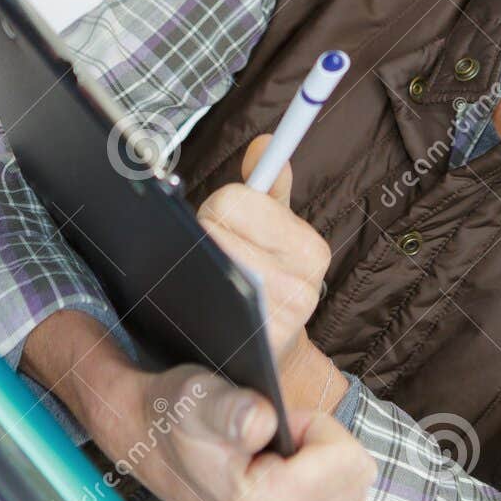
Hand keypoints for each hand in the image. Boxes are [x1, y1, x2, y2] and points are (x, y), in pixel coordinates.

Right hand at [102, 362, 374, 500]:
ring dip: (321, 462)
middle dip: (320, 444)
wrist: (157, 447)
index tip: (271, 426)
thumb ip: (230, 408)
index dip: (311, 426)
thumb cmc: (180, 418)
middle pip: (356, 474)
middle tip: (270, 441)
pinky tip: (283, 476)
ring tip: (274, 458)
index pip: (346, 459)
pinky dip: (321, 481)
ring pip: (352, 488)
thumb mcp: (196, 397)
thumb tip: (260, 420)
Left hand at [195, 135, 340, 411]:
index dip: (220, 207)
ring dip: (194, 263)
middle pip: (215, 227)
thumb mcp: (275, 234)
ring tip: (210, 279)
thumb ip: (269, 188)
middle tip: (217, 257)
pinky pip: (199, 300)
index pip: (236, 199)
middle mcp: (302, 287)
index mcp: (310, 249)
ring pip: (204, 261)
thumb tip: (264, 143)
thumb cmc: (266, 282)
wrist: (268, 357)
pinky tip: (200, 302)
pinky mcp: (247, 349)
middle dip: (206, 235)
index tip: (228, 225)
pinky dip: (190, 294)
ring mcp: (275, 322)